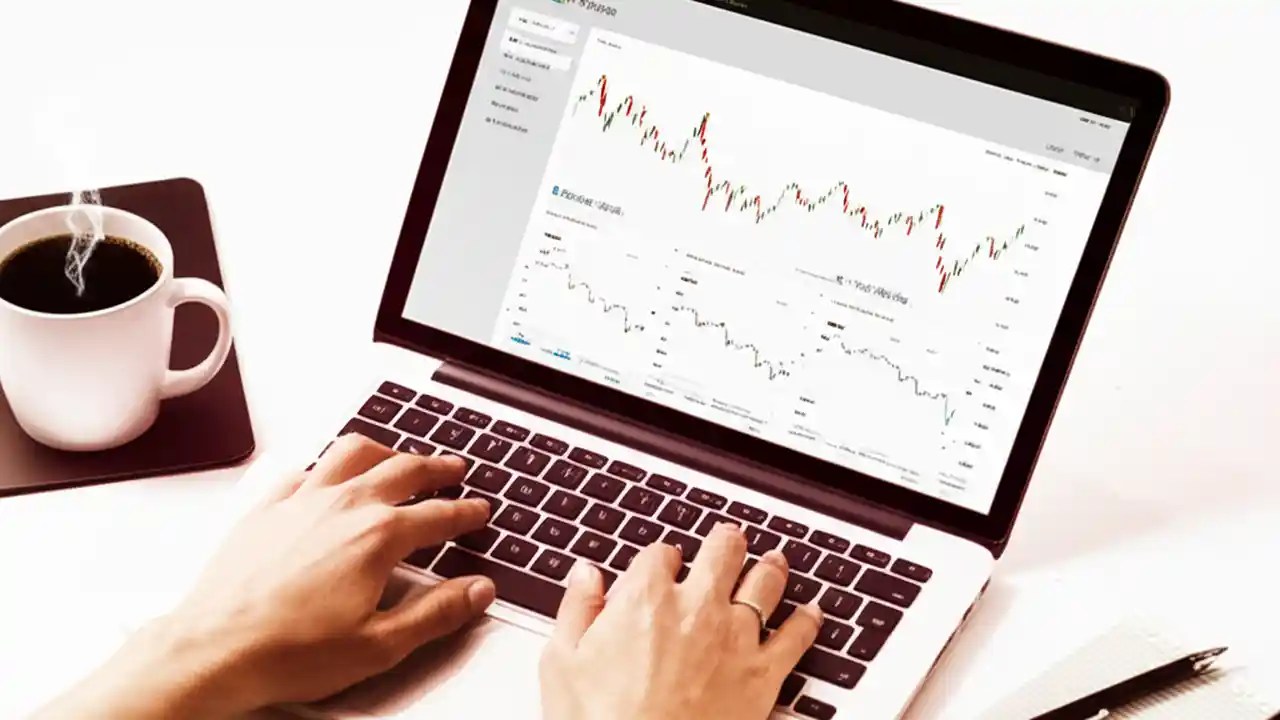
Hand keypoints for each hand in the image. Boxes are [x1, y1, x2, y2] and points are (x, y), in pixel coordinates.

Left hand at [35, 435, 495, 718]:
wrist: (215, 649)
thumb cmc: (288, 651)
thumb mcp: (381, 645)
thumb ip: (437, 613)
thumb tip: (477, 591)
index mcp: (378, 537)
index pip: (438, 515)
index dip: (466, 512)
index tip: (478, 510)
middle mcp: (343, 507)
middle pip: (402, 470)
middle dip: (435, 467)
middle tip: (453, 469)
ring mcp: (301, 501)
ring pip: (351, 454)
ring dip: (384, 450)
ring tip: (397, 455)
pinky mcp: (266, 509)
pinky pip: (303, 470)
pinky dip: (325, 466)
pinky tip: (326, 475)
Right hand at [540, 524, 822, 719]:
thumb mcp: (562, 662)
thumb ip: (577, 609)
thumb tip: (586, 576)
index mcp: (647, 598)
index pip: (661, 554)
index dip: (662, 558)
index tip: (663, 565)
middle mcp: (697, 607)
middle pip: (722, 553)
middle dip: (726, 543)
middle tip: (730, 540)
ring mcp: (735, 638)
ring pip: (764, 584)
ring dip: (769, 568)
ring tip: (774, 561)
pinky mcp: (763, 674)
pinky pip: (796, 636)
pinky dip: (807, 621)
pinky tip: (811, 613)